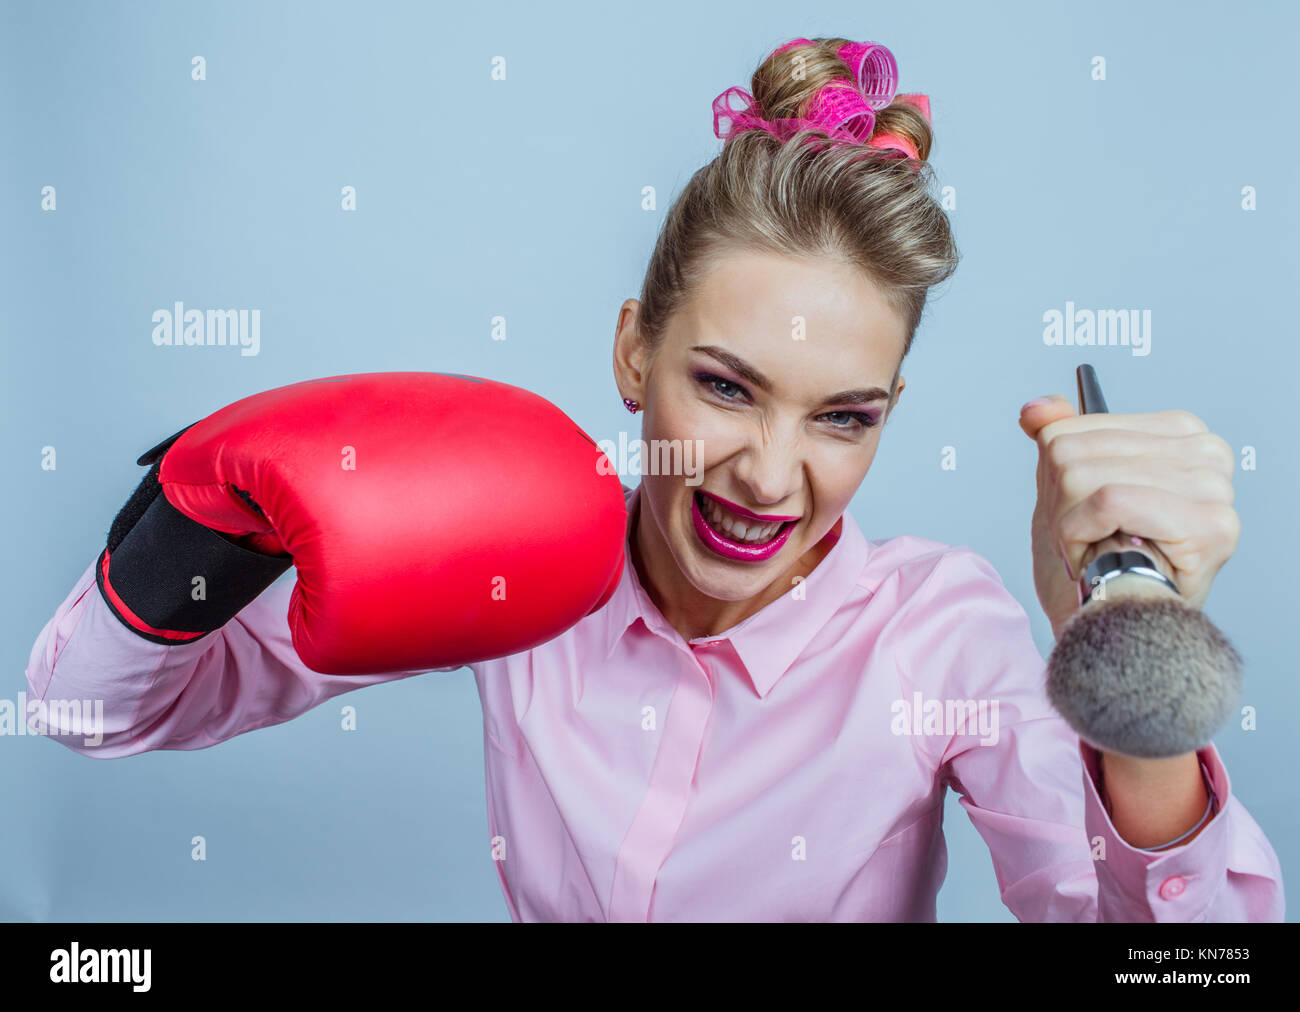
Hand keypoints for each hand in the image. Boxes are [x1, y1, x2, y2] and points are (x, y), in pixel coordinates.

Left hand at [1017, 395, 1238, 638]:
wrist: (1112, 626)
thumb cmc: (1099, 564)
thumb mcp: (1068, 487)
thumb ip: (1059, 436)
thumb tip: (1036, 409)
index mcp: (1182, 433)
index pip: (1082, 426)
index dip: (1063, 475)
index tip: (1082, 510)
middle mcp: (1208, 454)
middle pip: (1077, 451)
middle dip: (1063, 503)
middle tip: (1085, 538)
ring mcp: (1214, 489)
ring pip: (1084, 476)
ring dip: (1068, 523)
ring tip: (1094, 549)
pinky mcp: (1209, 522)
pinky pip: (1108, 500)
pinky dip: (1081, 534)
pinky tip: (1096, 557)